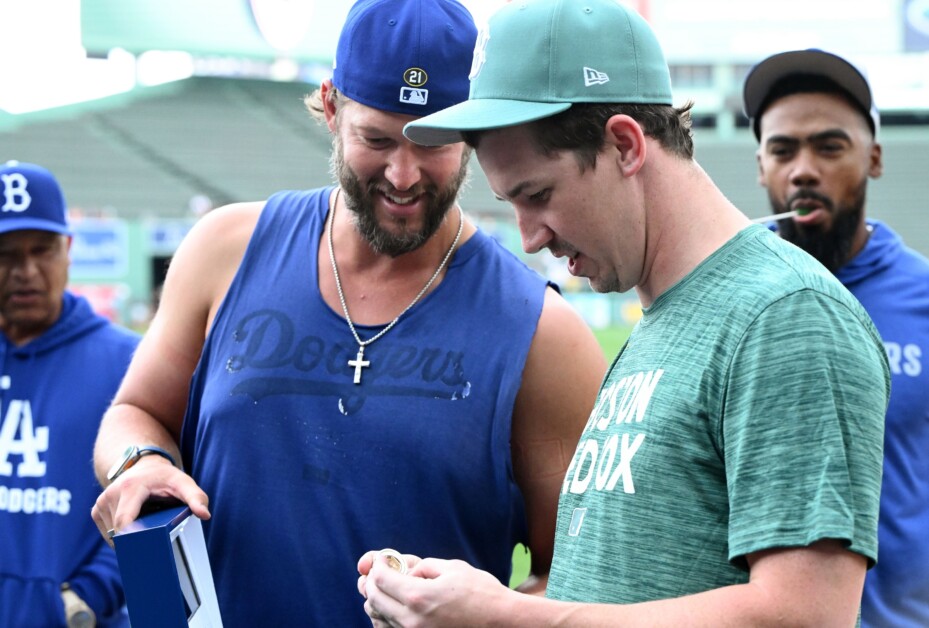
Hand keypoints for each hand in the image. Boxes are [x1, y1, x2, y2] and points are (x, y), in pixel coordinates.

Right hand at [91, 456, 209, 545]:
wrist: (145, 466)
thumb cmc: (165, 477)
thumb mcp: (184, 483)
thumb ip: (196, 497)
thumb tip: (205, 514)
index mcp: (130, 488)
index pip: (124, 522)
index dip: (131, 540)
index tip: (142, 554)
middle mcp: (111, 494)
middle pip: (118, 531)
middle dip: (133, 544)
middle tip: (151, 553)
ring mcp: (101, 502)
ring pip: (112, 534)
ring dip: (128, 538)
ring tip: (145, 531)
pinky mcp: (97, 510)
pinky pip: (108, 532)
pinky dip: (121, 535)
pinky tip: (135, 528)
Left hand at [359, 553, 514, 627]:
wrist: (501, 623)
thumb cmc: (481, 593)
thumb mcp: (452, 568)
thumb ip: (423, 566)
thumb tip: (406, 570)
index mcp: (419, 597)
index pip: (380, 579)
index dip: (377, 565)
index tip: (380, 559)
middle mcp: (411, 620)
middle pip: (373, 599)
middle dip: (371, 581)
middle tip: (378, 571)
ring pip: (377, 617)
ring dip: (376, 599)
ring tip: (386, 588)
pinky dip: (384, 617)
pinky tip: (393, 606)